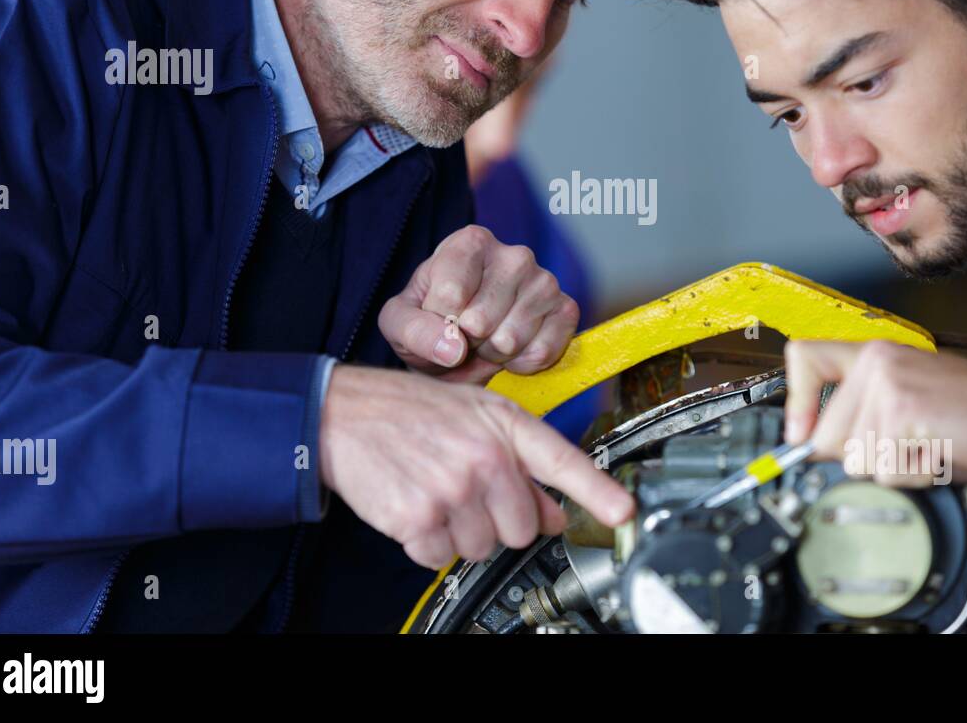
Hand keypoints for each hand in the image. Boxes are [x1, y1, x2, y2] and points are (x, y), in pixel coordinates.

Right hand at [319, 364, 633, 568]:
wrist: (343, 412)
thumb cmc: (409, 410)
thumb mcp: (475, 418)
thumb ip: (521, 463)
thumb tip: (554, 511)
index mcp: (504, 426)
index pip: (563, 463)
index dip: (598, 493)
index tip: (622, 512)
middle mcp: (484, 456)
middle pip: (523, 528)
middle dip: (499, 520)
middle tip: (468, 491)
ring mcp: (452, 488)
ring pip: (482, 548)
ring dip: (461, 533)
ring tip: (438, 493)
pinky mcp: (418, 518)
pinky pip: (441, 557)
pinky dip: (428, 543)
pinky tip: (417, 507)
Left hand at [378, 225, 579, 383]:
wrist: (463, 343)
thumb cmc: (429, 322)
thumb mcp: (398, 323)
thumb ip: (413, 331)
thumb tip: (453, 348)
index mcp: (470, 243)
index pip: (449, 295)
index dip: (438, 321)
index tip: (438, 317)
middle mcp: (514, 254)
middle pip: (480, 321)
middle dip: (466, 341)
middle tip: (464, 334)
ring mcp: (545, 282)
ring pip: (510, 340)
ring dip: (492, 354)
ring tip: (486, 340)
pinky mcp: (566, 311)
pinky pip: (540, 353)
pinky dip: (520, 365)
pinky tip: (512, 351)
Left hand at [783, 340, 966, 486]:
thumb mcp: (907, 400)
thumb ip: (859, 414)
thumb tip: (809, 444)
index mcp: (875, 354)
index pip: (803, 357)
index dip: (795, 401)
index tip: (799, 432)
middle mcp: (875, 362)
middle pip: (826, 436)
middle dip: (861, 457)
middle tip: (907, 444)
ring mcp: (887, 386)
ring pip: (855, 460)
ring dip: (892, 468)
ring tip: (927, 444)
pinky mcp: (902, 413)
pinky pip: (884, 470)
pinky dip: (912, 475)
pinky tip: (938, 451)